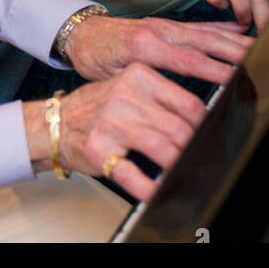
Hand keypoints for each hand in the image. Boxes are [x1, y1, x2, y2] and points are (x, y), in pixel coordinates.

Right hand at [23, 63, 206, 202]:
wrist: (57, 122)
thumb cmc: (100, 107)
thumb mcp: (130, 86)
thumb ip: (163, 99)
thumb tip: (201, 119)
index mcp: (138, 76)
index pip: (186, 101)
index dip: (204, 123)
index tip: (211, 134)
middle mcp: (125, 97)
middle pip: (177, 127)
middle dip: (194, 147)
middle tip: (201, 156)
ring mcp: (111, 124)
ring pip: (160, 147)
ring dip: (178, 164)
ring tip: (185, 171)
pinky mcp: (100, 151)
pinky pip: (132, 174)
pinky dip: (150, 186)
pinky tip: (159, 191)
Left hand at [62, 13, 252, 86]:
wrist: (81, 33)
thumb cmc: (94, 59)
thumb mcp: (111, 79)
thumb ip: (139, 87)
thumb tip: (164, 106)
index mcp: (145, 46)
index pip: (187, 59)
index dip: (214, 68)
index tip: (236, 76)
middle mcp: (159, 30)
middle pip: (203, 42)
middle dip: (233, 51)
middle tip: (260, 58)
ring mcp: (165, 25)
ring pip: (205, 32)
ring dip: (233, 40)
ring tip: (259, 46)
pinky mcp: (168, 24)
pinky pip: (199, 26)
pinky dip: (221, 28)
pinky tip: (240, 30)